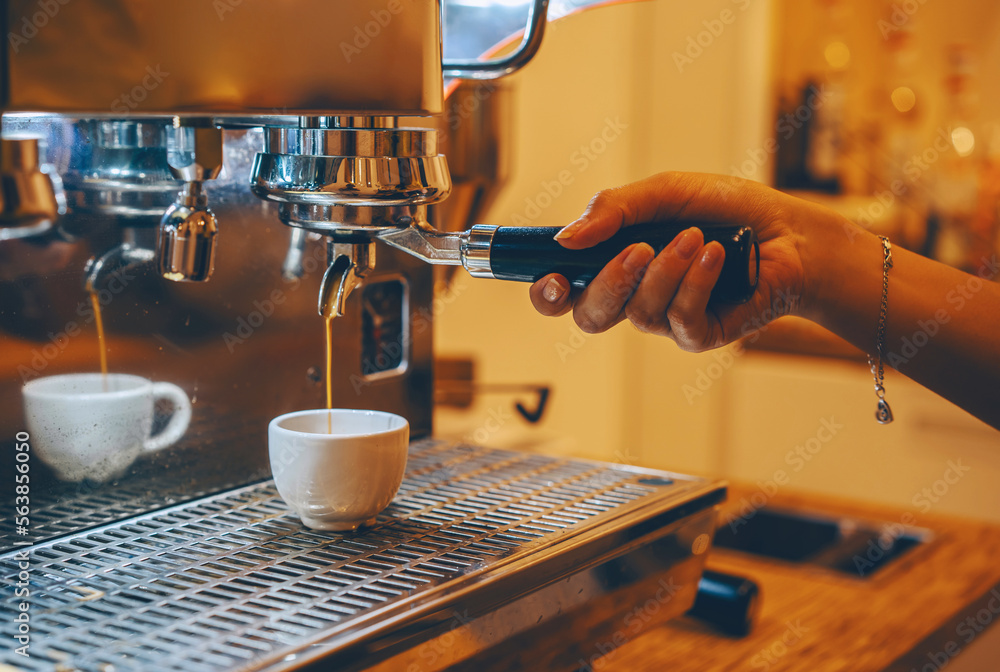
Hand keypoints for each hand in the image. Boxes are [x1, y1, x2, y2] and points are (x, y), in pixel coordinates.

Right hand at [528, 172, 813, 351]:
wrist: (789, 230)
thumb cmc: (726, 208)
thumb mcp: (664, 193)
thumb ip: (613, 210)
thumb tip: (566, 239)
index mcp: (613, 261)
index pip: (564, 290)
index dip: (548, 291)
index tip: (553, 276)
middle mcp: (633, 295)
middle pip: (589, 315)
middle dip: (608, 283)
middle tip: (638, 250)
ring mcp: (665, 318)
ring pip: (638, 313)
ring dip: (666, 270)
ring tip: (697, 237)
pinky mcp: (698, 333)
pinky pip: (681, 318)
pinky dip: (697, 281)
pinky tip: (716, 254)